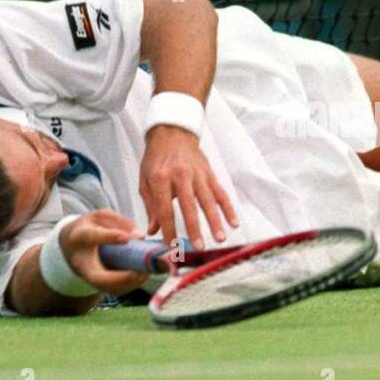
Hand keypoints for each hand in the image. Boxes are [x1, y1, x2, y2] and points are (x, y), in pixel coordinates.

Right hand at [60, 209, 150, 294]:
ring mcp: (88, 277)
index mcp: (81, 237)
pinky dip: (131, 285)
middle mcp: (81, 261)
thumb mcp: (101, 217)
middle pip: (98, 277)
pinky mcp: (98, 285)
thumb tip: (140, 236)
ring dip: (131, 283)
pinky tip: (143, 275)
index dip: (111, 237)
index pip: (94, 236)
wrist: (73, 246)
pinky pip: (115, 290)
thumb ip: (120, 222)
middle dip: (121, 278)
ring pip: (109, 288)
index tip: (127, 238)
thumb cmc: (90, 228)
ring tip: (146, 272)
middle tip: (140, 272)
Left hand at [139, 125, 238, 248]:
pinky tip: (234, 223)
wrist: (172, 133)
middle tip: (199, 247)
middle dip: (195, 228)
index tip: (172, 246)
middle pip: (189, 206)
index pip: (165, 209)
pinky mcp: (210, 174)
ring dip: (215, 221)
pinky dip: (228, 208)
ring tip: (220, 238)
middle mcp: (181, 176)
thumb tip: (153, 231)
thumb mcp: (145, 180)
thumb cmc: (156, 159)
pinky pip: (221, 193)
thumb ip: (150, 207)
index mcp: (161, 179)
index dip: (169, 229)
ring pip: (208, 201)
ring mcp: (198, 174)